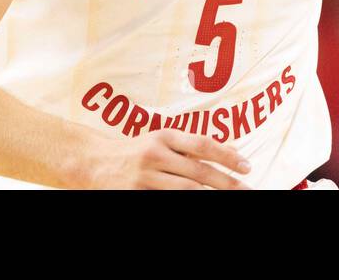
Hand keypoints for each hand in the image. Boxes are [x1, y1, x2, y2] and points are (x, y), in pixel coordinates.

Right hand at [78, 129, 251, 188]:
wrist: (91, 161)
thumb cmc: (134, 151)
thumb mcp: (161, 141)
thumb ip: (192, 147)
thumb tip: (232, 150)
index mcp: (163, 136)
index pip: (202, 145)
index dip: (227, 156)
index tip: (247, 166)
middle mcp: (154, 155)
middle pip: (198, 173)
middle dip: (226, 183)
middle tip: (247, 190)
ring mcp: (144, 178)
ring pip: (185, 191)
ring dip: (208, 196)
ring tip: (228, 198)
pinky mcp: (134, 195)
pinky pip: (165, 201)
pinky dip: (183, 202)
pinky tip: (198, 202)